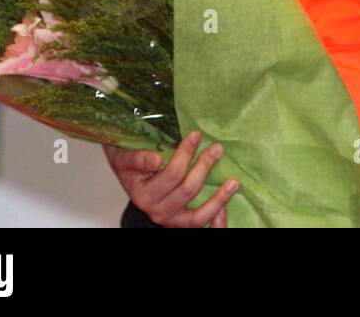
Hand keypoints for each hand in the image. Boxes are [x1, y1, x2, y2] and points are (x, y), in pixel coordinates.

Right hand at [103, 130, 238, 227]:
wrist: (129, 179)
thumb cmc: (129, 163)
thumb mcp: (125, 157)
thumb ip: (137, 158)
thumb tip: (156, 160)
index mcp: (142, 195)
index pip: (171, 174)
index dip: (185, 153)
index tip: (196, 134)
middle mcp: (156, 211)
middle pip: (187, 190)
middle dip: (204, 166)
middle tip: (217, 147)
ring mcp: (171, 220)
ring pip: (197, 216)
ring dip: (218, 199)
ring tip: (234, 181)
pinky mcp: (182, 223)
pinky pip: (200, 225)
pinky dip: (216, 219)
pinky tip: (226, 209)